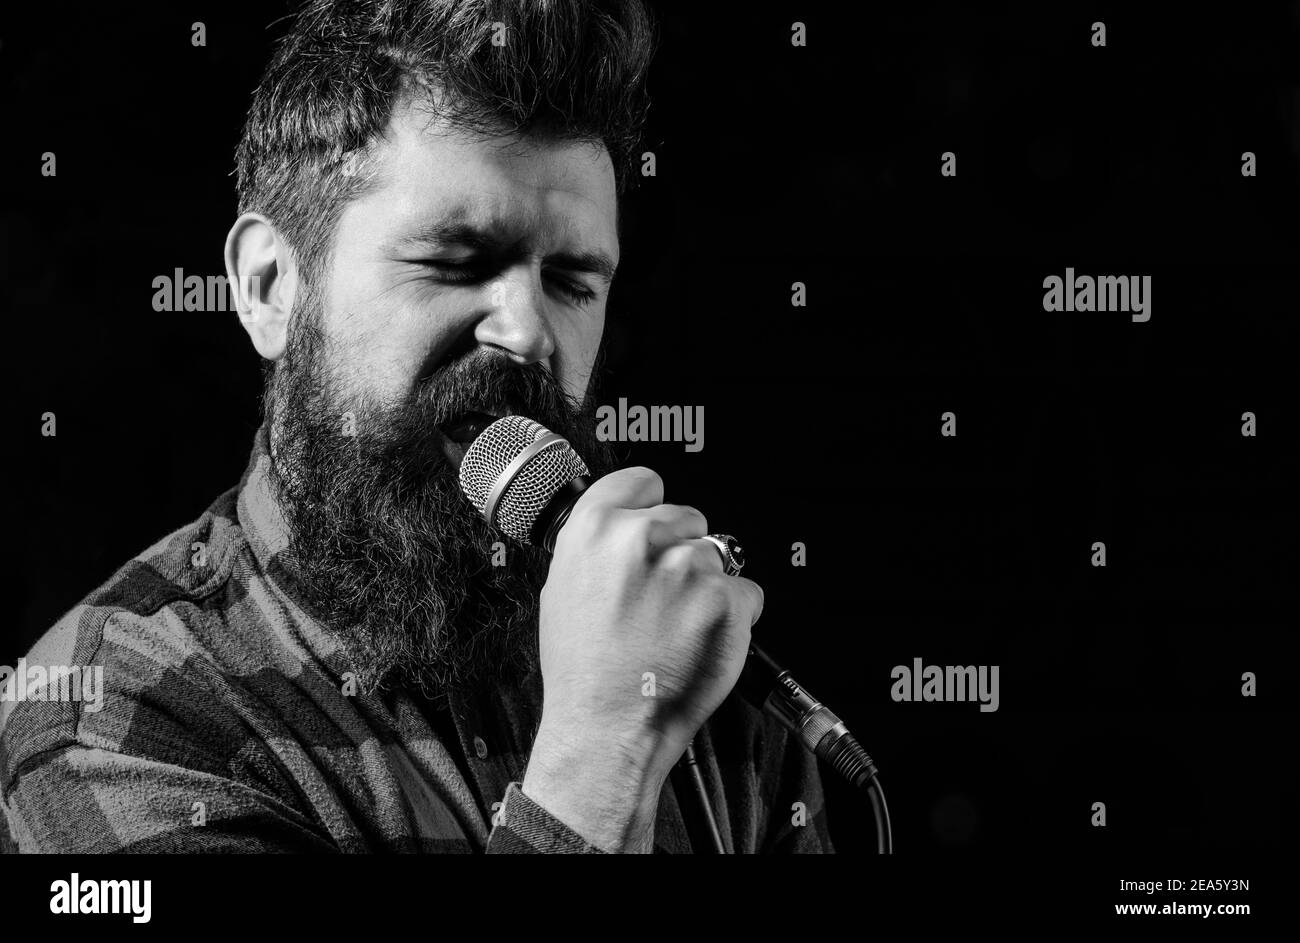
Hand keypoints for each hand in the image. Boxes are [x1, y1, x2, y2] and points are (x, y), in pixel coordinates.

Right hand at [521, 467, 763, 851]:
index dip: (650, 506)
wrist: (608, 728)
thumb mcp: (564, 589)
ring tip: (676, 627)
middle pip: (686, 516)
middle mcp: (640, 538)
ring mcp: (686, 566)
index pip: (643, 480)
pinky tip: (699, 641)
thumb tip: (623, 525)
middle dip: (681, 550)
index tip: (653, 529)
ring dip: (707, 586)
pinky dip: (733, 616)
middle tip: (661, 599)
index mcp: (594, 528)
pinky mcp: (724, 599)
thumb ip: (597, 546)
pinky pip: (745, 592)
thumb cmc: (584, 671)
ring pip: (717, 556)